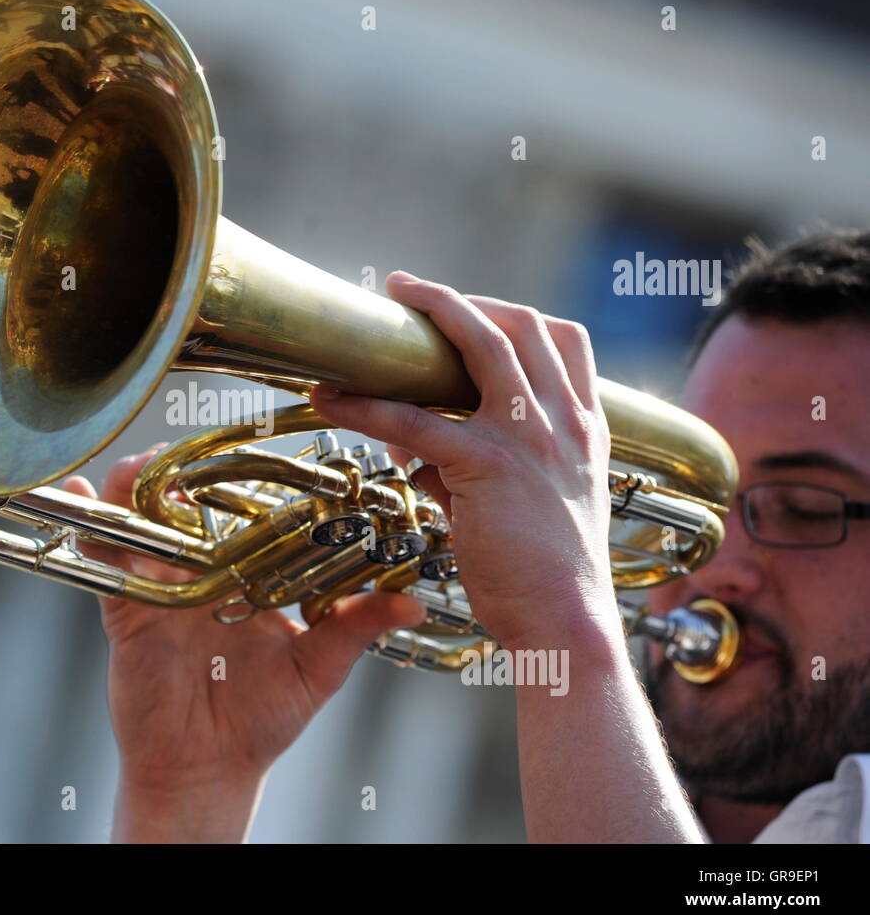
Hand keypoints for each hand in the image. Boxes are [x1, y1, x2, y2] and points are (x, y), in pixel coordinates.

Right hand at [62, 449, 421, 841]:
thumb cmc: (264, 720)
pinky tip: (79, 498)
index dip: (246, 479)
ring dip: (133, 487)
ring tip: (139, 466)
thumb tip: (411, 604)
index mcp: (247, 577)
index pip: (246, 515)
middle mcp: (202, 574)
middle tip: (186, 449)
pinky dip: (90, 528)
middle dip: (179, 470)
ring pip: (141, 523)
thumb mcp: (317, 669)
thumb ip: (356, 629)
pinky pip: (104, 565)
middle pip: (185, 505)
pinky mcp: (127, 613)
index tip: (256, 448)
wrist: (208, 770)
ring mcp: (161, 589)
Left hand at [311, 274, 702, 841]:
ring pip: (479, 345)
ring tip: (383, 305)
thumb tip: (418, 457)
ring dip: (429, 314)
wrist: (566, 625)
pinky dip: (366, 406)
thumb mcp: (535, 510)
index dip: (514, 313)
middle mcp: (564, 422)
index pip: (566, 340)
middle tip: (410, 290)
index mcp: (585, 429)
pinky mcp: (487, 466)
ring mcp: (529, 439)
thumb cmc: (547, 577)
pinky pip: (414, 421)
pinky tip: (329, 399)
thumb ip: (481, 472)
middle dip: (462, 297)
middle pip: (522, 324)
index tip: (472, 308)